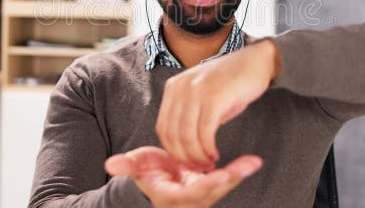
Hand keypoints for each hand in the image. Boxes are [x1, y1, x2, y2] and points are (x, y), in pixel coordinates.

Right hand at [105, 146, 262, 207]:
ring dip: (239, 174)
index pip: (191, 193)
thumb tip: (110, 164)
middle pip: (213, 191)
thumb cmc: (147, 173)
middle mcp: (190, 201)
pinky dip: (239, 171)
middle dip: (231, 179)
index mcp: (172, 197)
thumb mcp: (137, 166)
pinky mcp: (211, 187)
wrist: (157, 181)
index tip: (220, 174)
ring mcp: (202, 196)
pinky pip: (226, 180)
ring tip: (254, 162)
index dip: (206, 185)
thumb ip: (127, 166)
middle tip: (247, 166)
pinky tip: (253, 161)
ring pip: (223, 186)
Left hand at [156, 38, 281, 169]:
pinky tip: (215, 154)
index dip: (173, 151)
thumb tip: (184, 149)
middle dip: (185, 158)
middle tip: (199, 168)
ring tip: (208, 164)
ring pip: (187, 136)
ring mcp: (196, 91)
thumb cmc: (231, 83)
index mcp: (174, 88)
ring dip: (197, 156)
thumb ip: (189, 117)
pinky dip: (208, 149)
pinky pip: (205, 132)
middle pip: (172, 135)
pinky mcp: (214, 96)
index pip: (162, 128)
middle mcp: (180, 88)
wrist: (255, 61)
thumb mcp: (202, 97)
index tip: (187, 162)